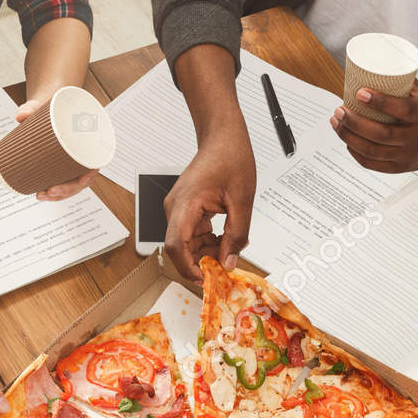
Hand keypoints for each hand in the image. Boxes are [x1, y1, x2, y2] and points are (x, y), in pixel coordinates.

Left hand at [13, 98, 98, 199]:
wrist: (46, 107)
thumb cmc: (51, 107)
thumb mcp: (42, 105)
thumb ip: (32, 108)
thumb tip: (21, 115)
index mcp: (87, 142)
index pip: (94, 163)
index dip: (88, 176)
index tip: (81, 180)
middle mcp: (81, 155)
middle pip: (80, 181)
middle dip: (66, 191)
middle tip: (49, 191)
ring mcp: (70, 163)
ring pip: (69, 185)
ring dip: (57, 195)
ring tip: (40, 195)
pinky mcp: (59, 165)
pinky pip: (60, 181)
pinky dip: (52, 190)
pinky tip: (39, 194)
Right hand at [163, 123, 255, 280]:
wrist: (222, 137)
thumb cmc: (230, 158)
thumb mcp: (242, 201)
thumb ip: (237, 235)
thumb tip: (229, 262)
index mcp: (185, 204)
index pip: (175, 246)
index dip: (187, 267)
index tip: (205, 279)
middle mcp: (175, 208)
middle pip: (178, 248)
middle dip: (199, 262)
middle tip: (223, 268)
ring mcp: (178, 209)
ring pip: (185, 244)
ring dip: (205, 252)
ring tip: (229, 249)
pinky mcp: (184, 209)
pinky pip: (191, 234)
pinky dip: (206, 242)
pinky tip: (223, 240)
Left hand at [330, 80, 417, 172]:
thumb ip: (399, 81)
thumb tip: (370, 65)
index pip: (401, 109)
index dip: (379, 102)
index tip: (359, 92)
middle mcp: (416, 138)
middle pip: (381, 134)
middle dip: (354, 123)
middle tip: (339, 110)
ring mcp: (407, 155)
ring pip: (372, 151)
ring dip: (349, 137)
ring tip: (336, 123)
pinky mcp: (399, 167)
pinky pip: (372, 164)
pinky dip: (355, 153)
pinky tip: (346, 141)